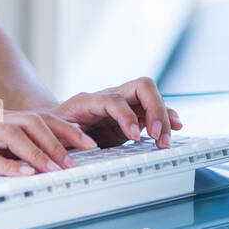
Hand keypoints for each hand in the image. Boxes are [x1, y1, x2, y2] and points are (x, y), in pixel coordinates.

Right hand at [0, 109, 97, 183]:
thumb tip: (44, 160)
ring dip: (38, 153)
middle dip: (58, 140)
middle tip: (77, 160)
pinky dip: (8, 167)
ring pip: (12, 135)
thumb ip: (6, 150)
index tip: (86, 142)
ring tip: (56, 169)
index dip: (64, 128)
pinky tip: (25, 175)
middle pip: (29, 122)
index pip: (36, 117)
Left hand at [52, 77, 181, 148]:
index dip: (126, 117)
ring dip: (164, 118)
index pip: (114, 99)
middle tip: (158, 136)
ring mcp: (123, 105)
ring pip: (151, 98)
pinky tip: (175, 127)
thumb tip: (80, 139)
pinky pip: (154, 112)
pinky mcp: (132, 117)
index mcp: (88, 100)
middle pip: (141, 87)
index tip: (133, 137)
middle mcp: (109, 97)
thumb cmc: (52, 129)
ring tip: (165, 141)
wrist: (54, 127)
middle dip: (155, 109)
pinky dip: (167, 118)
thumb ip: (66, 134)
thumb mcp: (53, 132)